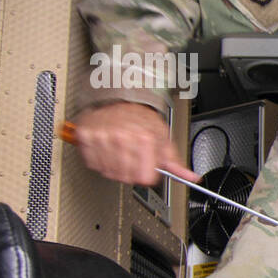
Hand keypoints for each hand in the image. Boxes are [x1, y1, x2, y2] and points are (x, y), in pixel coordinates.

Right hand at [70, 102, 198, 186]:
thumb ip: (175, 161)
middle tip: (133, 160)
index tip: (147, 171)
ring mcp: (103, 137)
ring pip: (109, 173)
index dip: (147, 177)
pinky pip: (93, 164)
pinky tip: (107, 151)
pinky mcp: (86, 137)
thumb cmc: (141, 119)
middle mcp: (122, 138)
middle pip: (126, 177)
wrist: (117, 100)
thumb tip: (191, 176)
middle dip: (131, 173)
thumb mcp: (163, 137)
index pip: (145, 178)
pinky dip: (100, 161)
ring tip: (120, 154)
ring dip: (115, 168)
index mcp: (144, 139)